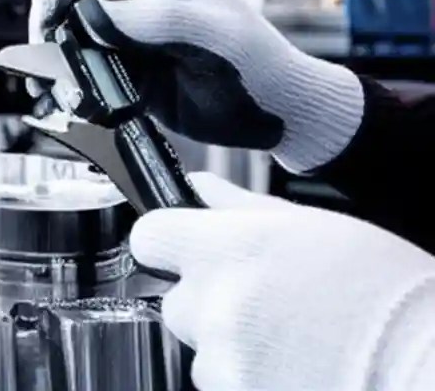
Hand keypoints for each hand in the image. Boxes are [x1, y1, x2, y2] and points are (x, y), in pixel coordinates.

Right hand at [29, 0, 361, 171]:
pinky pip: (77, 64)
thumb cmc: (260, 70)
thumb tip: (91, 14)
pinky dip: (65, 81)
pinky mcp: (123, 66)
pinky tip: (73, 101)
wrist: (279, 115)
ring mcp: (125, 30)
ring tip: (57, 85)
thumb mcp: (214, 40)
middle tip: (50, 56)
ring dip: (51, 53)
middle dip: (46, 16)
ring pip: (64, 26)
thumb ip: (157, 21)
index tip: (55, 17)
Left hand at [133, 173, 434, 390]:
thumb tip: (199, 187)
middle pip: (177, 300)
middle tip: (265, 303)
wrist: (419, 364)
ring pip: (202, 349)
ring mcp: (220, 357)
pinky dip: (248, 378)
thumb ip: (241, 207)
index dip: (167, 243)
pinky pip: (224, 382)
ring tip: (291, 340)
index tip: (186, 250)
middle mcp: (212, 303)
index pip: (150, 237)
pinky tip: (294, 367)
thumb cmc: (382, 292)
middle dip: (210, 302)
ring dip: (232, 345)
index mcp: (225, 248)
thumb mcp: (313, 227)